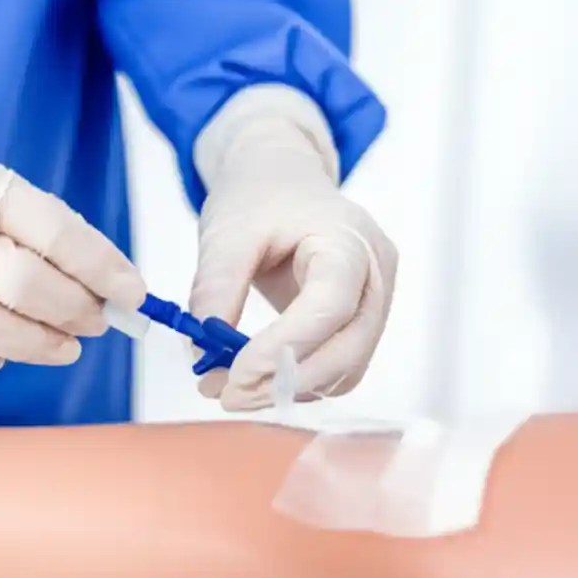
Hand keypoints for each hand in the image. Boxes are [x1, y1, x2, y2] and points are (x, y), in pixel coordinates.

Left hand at [190, 117, 396, 410]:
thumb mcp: (227, 231)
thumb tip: (202, 350)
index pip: (330, 306)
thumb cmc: (260, 197)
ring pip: (345, 369)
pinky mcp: (360, 324)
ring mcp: (375, 303)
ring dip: (288, 389)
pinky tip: (254, 379)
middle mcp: (375, 275)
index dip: (286, 348)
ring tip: (227, 388)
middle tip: (225, 395)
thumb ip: (216, 286)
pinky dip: (297, 383)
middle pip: (348, 349)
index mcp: (349, 240)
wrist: (283, 182)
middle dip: (286, 381)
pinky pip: (338, 369)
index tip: (235, 375)